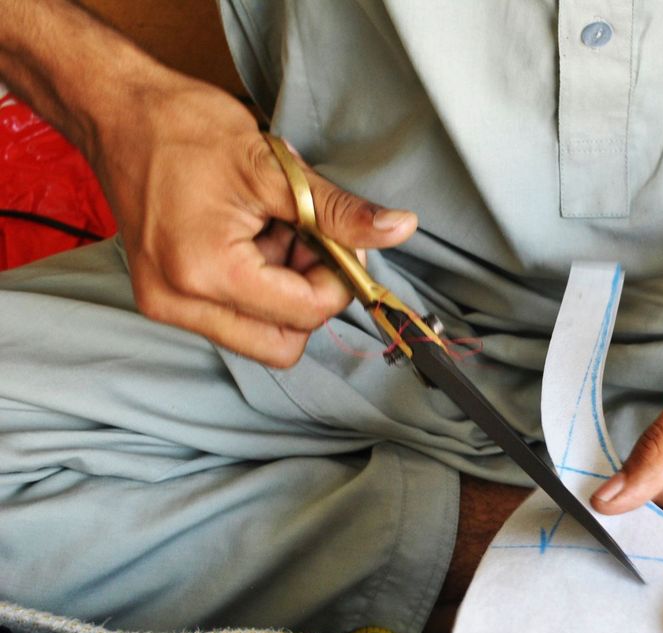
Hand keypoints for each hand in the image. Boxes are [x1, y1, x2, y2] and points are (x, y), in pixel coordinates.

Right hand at [90, 78, 417, 366]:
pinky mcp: (164, 298)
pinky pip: (232, 319)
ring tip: (276, 231)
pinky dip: (257, 288)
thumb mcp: (274, 168)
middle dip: (310, 299)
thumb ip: (340, 211)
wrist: (115, 111)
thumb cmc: (182, 128)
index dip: (339, 280)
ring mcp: (166, 304)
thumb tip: (400, 228)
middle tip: (311, 243)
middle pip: (281, 345)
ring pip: (259, 336)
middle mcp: (178, 302)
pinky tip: (252, 238)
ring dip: (284, 293)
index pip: (304, 314)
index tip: (340, 239)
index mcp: (205, 272)